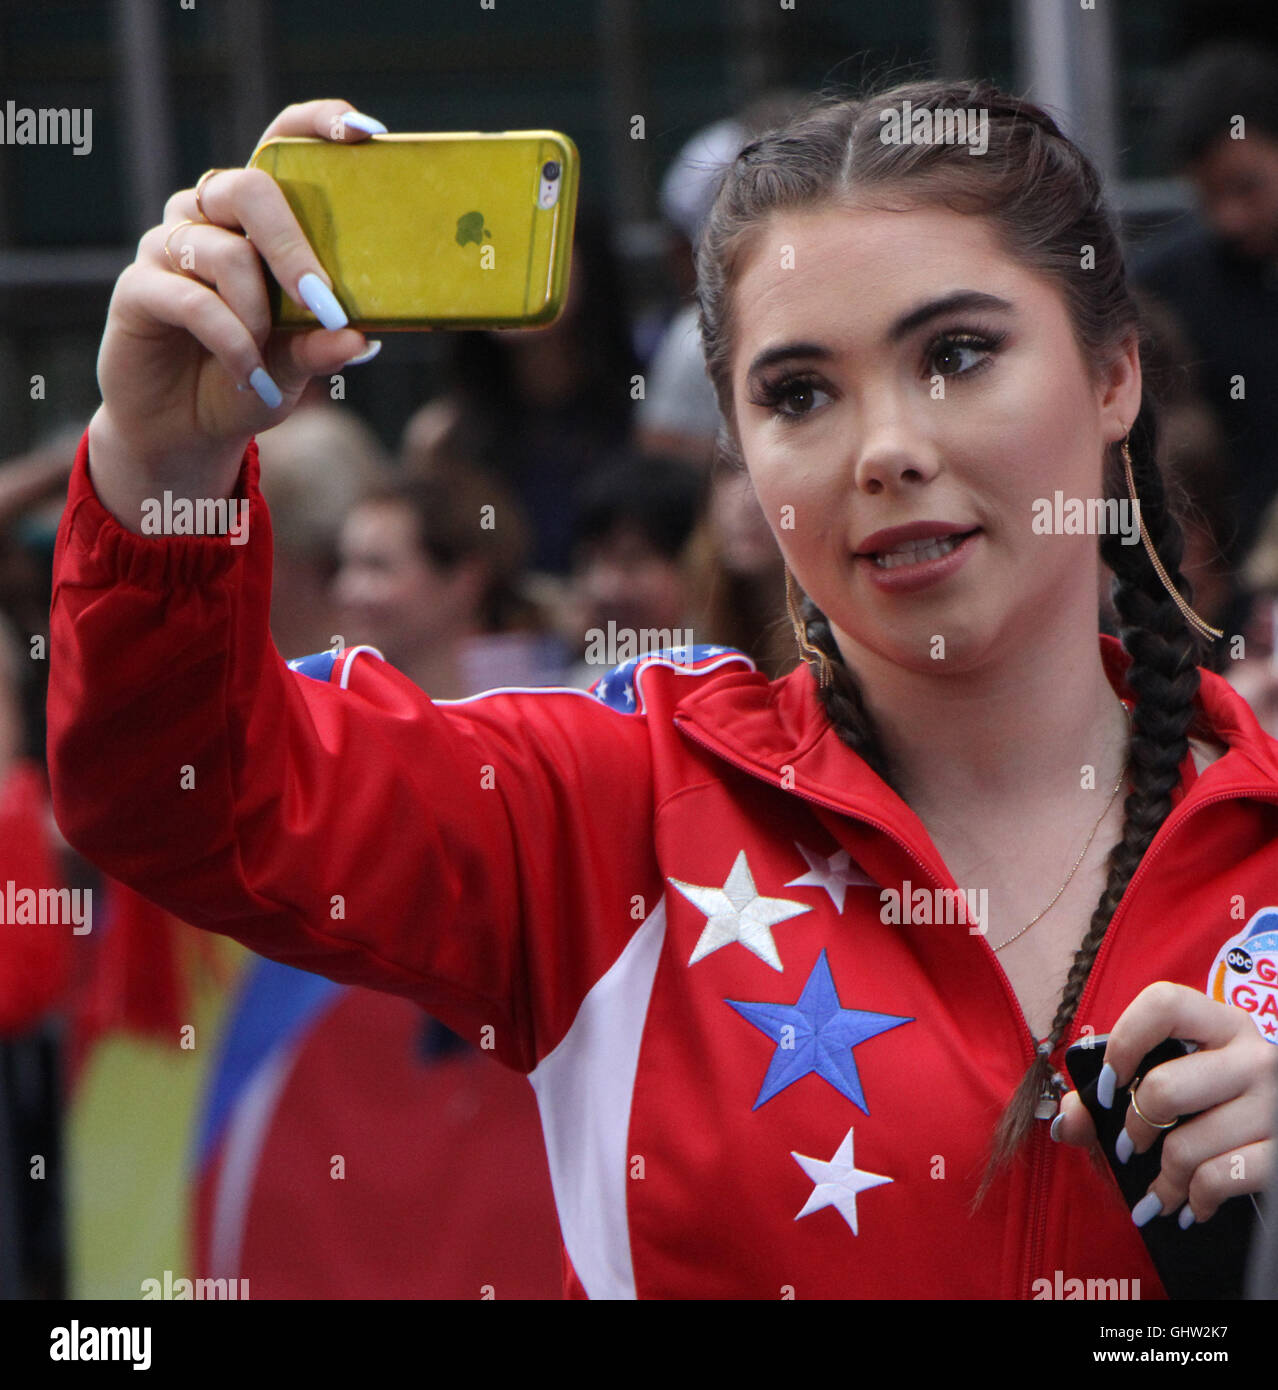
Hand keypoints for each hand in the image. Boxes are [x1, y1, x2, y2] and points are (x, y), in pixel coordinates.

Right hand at [89, 99, 381, 523]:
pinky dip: (231, 342)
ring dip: (260, 314)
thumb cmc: (250, 381)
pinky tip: (248, 376)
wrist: (187, 431)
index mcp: (256, 219)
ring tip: (269, 364)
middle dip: (294, 247)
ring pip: (226, 252)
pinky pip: (193, 300)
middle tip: (324, 302)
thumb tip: (362, 337)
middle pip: (250, 188)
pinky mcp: (139, 287)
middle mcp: (209, 218)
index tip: (364, 135)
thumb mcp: (297, 367)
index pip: (280, 143)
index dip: (316, 126)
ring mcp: (169, 248)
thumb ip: (323, 346)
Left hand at [1053, 980, 1277, 1225]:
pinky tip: (1193, 1204)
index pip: (1164, 1004)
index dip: (1124, 1041)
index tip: (1108, 1084)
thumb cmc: (1214, 1107)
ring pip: (1186, 1145)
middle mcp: (1253, 1056)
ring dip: (1165, 1179)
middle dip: (1135, 1127)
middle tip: (1129, 1146)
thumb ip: (1103, 1100)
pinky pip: (1220, 1178)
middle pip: (1164, 1088)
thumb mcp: (1169, 1085)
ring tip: (1162, 1191)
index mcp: (1220, 1024)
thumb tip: (1066, 1123)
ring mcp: (1274, 1104)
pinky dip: (1196, 1200)